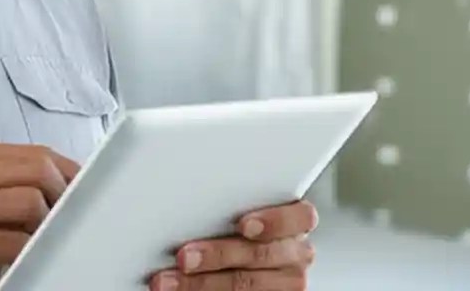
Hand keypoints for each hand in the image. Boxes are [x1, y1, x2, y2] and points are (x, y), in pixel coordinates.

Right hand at [0, 142, 79, 290]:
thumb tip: (81, 177)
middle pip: (38, 171)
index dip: (69, 177)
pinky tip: (25, 254)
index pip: (39, 154)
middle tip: (62, 221)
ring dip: (45, 225)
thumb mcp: (3, 194)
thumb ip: (31, 177)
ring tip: (38, 237)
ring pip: (30, 201)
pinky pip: (16, 240)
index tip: (76, 197)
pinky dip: (31, 250)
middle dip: (60, 198)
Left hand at [148, 201, 317, 290]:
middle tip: (183, 256)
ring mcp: (286, 281)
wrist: (235, 260)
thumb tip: (187, 189)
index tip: (242, 225)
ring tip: (169, 280)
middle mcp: (296, 253)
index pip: (300, 217)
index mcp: (296, 221)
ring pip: (245, 284)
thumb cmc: (235, 226)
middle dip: (217, 255)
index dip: (273, 221)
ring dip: (201, 282)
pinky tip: (182, 290)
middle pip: (260, 254)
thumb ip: (230, 202)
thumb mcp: (241, 208)